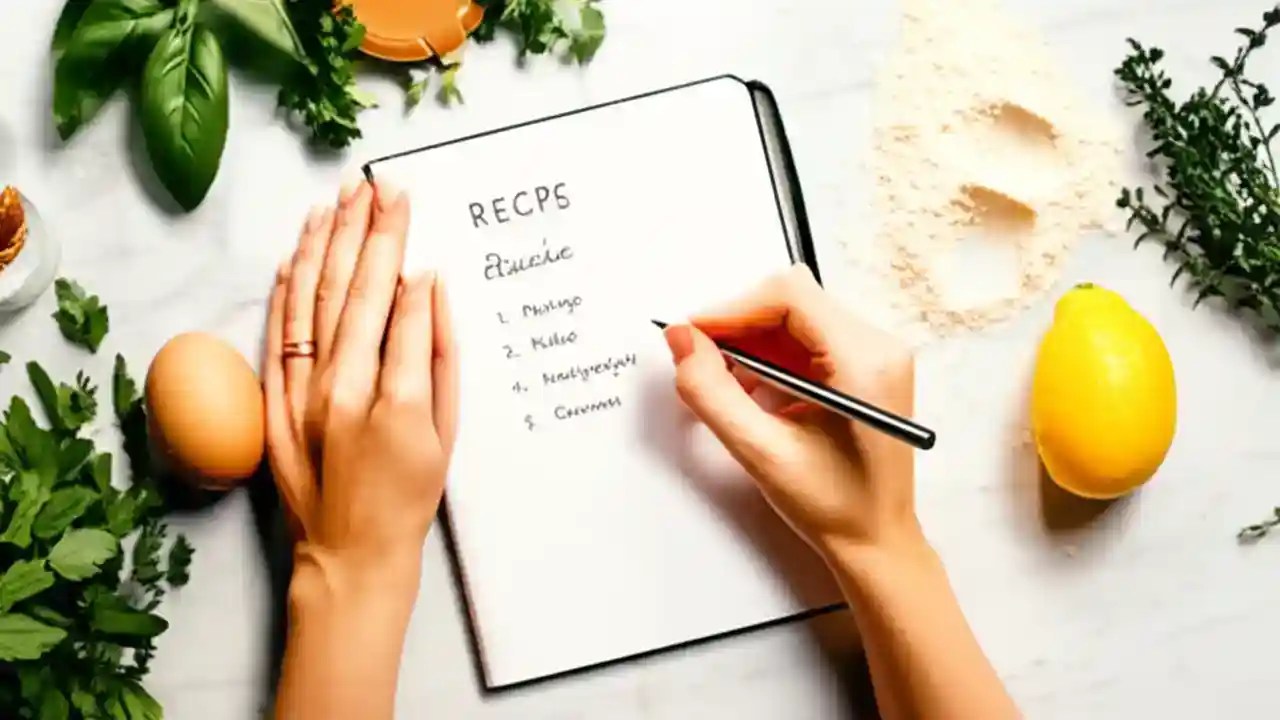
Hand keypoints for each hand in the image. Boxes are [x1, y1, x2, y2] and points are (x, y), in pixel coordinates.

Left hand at [263, 178, 456, 571]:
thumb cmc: (410, 498)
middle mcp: (342, 389)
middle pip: (353, 290)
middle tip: (375, 185)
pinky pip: (277, 333)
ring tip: (335, 201)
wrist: (350, 554)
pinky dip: (285, 289)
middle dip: (365, 229)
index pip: (399, 302)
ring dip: (322, 245)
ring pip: (309, 301)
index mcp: (395, 398)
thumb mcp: (446, 431)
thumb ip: (440, 356)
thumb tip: (430, 289)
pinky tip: (295, 254)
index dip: (400, 246)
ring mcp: (301, 395)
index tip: (404, 203)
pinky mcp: (273, 403)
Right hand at [663, 264, 918, 560]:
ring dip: (753, 343)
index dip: (733, 309)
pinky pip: (807, 340)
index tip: (694, 334)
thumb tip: (681, 340)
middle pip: (792, 301)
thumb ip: (712, 391)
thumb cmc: (837, 506)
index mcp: (866, 362)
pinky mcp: (864, 368)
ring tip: (727, 385)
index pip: (790, 296)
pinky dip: (771, 357)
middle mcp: (879, 348)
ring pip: (796, 318)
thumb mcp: (761, 451)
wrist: (876, 542)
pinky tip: (753, 392)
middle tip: (701, 359)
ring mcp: (875, 356)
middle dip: (740, 326)